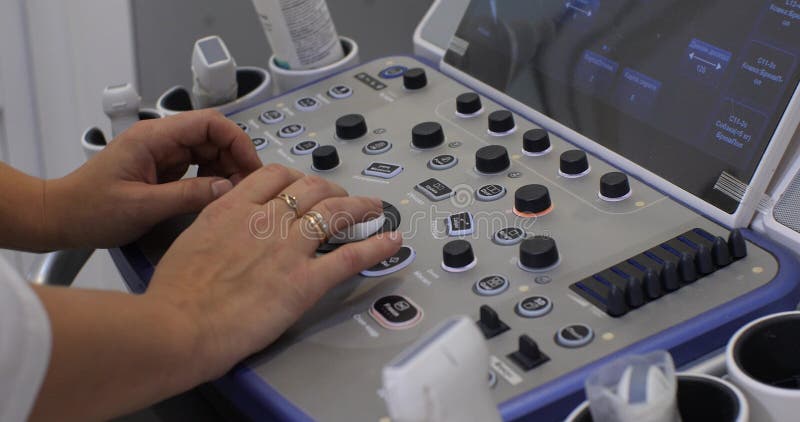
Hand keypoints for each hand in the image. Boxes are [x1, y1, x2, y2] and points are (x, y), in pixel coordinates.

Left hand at [44, 110, 261, 248]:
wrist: (59, 217)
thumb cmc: (90, 209)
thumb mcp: (143, 206)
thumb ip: (189, 196)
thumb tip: (228, 189)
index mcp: (154, 137)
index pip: (210, 122)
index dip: (237, 141)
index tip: (251, 167)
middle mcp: (160, 139)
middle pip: (213, 136)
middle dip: (236, 158)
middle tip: (248, 187)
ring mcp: (162, 153)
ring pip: (209, 151)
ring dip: (226, 169)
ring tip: (236, 194)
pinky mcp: (162, 168)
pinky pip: (198, 167)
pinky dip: (213, 179)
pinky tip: (219, 196)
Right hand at [145, 164, 402, 380]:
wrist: (178, 324)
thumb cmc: (176, 292)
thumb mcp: (190, 239)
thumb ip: (217, 224)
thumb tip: (228, 221)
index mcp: (234, 207)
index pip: (275, 175)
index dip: (297, 178)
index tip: (305, 186)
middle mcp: (266, 219)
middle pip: (312, 188)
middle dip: (332, 189)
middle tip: (342, 198)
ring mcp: (289, 248)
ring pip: (336, 212)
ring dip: (361, 207)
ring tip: (375, 207)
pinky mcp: (305, 280)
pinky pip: (350, 256)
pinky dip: (376, 246)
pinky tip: (391, 241)